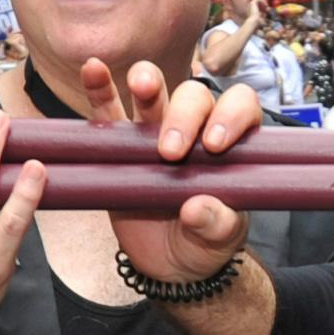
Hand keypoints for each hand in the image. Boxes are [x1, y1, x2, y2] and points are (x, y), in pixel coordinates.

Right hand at [83, 55, 255, 288]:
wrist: (170, 264)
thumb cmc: (204, 243)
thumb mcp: (221, 240)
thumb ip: (218, 224)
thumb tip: (197, 209)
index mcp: (230, 145)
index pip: (240, 107)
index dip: (231, 115)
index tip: (214, 145)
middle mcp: (193, 130)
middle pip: (193, 96)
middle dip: (183, 115)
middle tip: (170, 153)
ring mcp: (153, 134)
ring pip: (152, 93)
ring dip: (147, 82)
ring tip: (141, 84)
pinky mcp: (118, 146)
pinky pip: (107, 111)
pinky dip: (100, 89)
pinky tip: (93, 70)